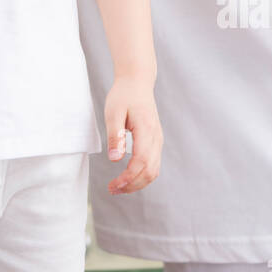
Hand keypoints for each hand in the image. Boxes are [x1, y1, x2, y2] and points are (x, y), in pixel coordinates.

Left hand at [104, 76, 162, 193]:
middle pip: (150, 171)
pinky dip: (142, 176)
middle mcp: (156, 138)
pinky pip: (153, 165)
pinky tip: (128, 177)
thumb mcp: (113, 112)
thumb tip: (115, 159)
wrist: (137, 82)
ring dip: (137, 183)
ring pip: (154, 171)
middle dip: (132, 185)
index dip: (128, 178)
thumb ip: (114, 135)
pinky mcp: (156, 141)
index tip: (113, 186)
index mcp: (146, 130)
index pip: (140, 162)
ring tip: (119, 187)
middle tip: (112, 190)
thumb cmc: (123, 95)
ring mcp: (158, 140)